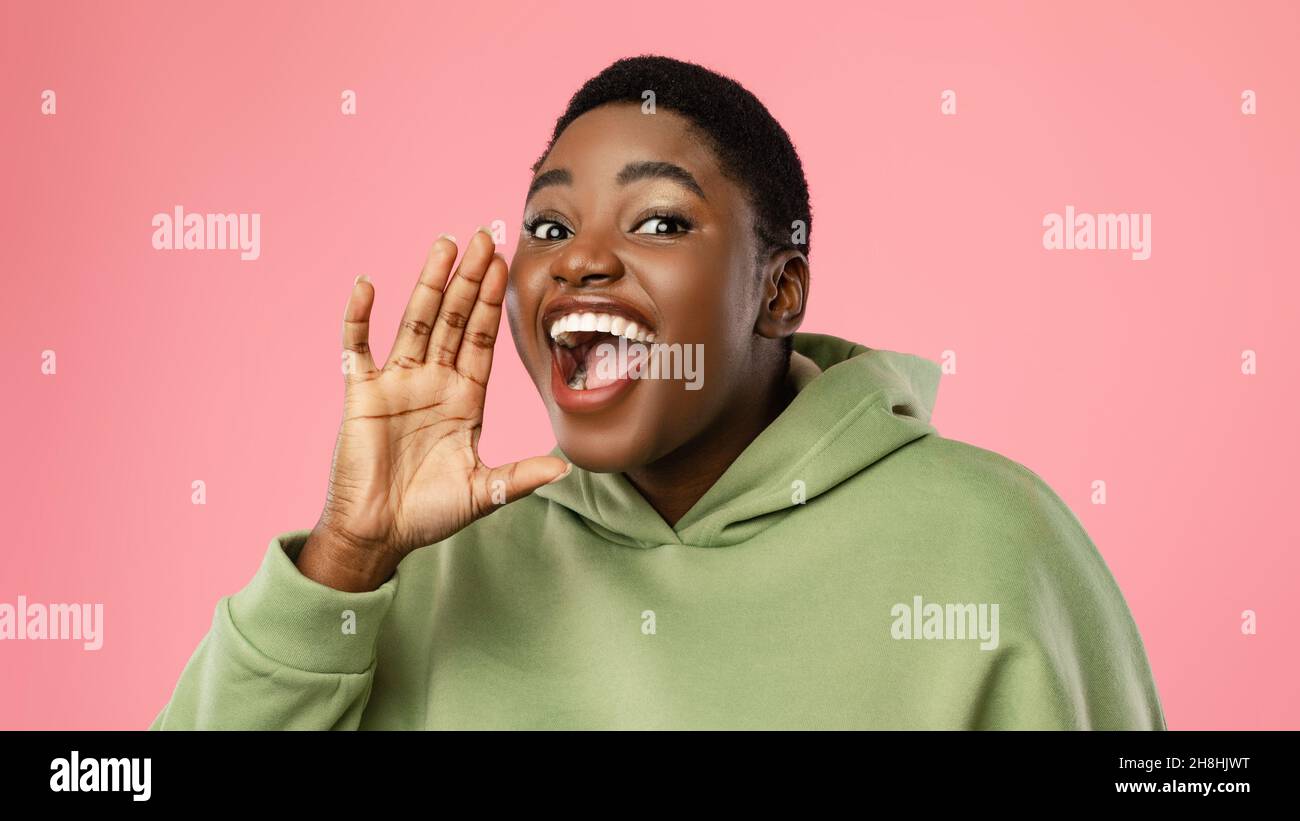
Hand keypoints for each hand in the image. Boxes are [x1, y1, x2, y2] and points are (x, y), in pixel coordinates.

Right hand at [296, 229, 568, 590]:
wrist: (378, 535)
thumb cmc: (429, 514)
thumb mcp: (484, 493)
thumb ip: (521, 475)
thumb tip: (567, 467)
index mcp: (465, 399)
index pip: (481, 339)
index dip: (492, 304)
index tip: (506, 266)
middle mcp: (433, 382)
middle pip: (453, 319)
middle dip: (468, 279)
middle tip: (484, 237)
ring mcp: (397, 384)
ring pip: (415, 322)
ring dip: (428, 283)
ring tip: (444, 245)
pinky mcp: (361, 394)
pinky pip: (358, 347)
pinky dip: (360, 317)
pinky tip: (368, 285)